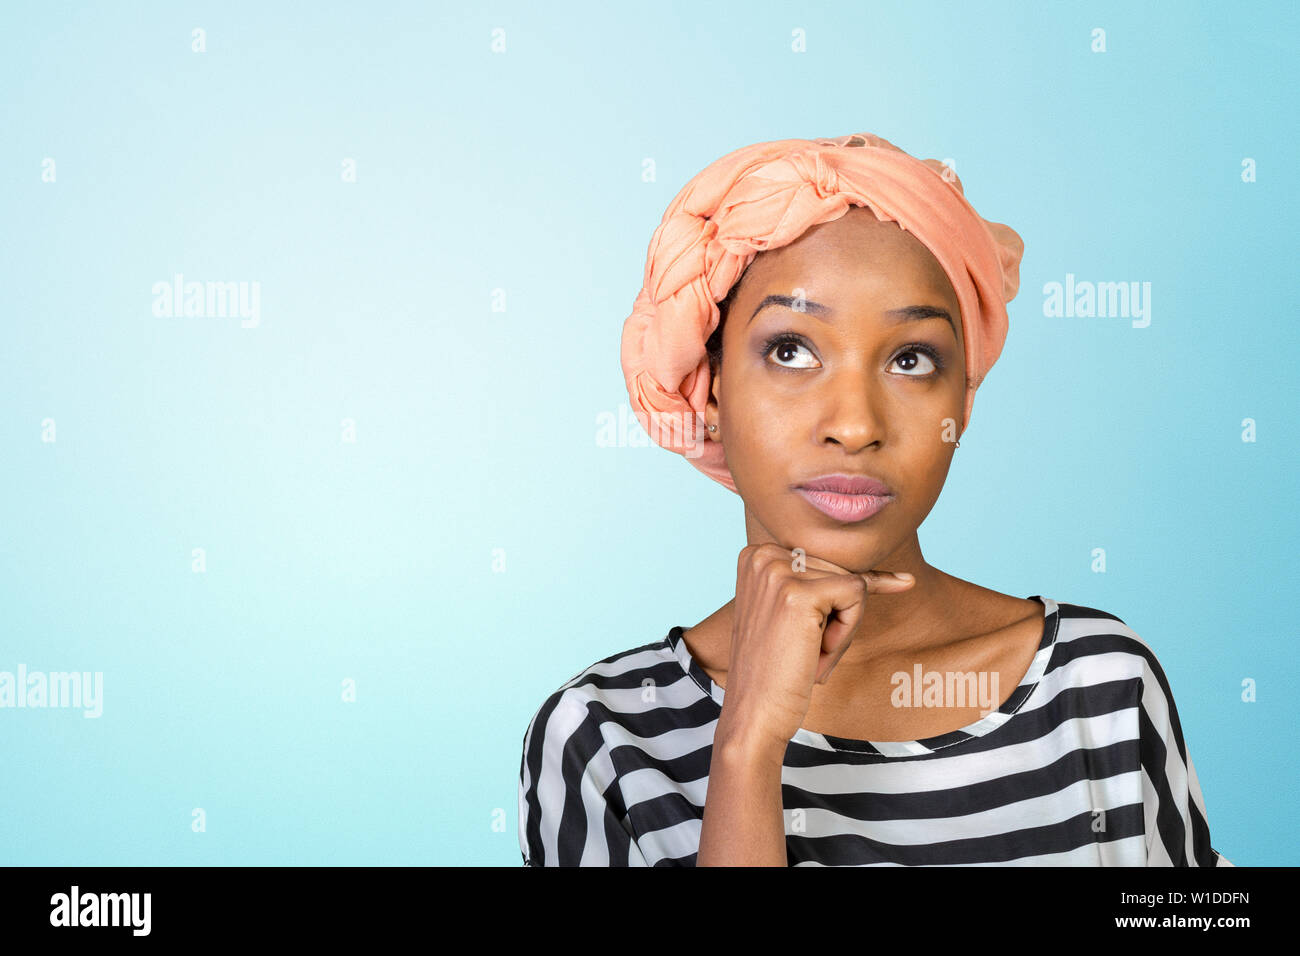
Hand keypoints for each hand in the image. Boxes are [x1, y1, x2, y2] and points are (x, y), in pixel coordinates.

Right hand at [716, 542, 915, 756]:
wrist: (754, 714)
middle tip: (799, 650)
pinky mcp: (799, 594)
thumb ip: (826, 583)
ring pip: (853, 584)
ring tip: (803, 653)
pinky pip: (857, 596)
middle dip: (835, 617)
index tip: (801, 635)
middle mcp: (763, 555)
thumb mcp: (797, 614)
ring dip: (840, 628)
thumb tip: (907, 578)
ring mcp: (777, 572)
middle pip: (841, 571)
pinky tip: (815, 655)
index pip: (826, 564)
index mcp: (756, 554)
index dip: (828, 608)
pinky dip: (846, 633)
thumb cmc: (779, 670)